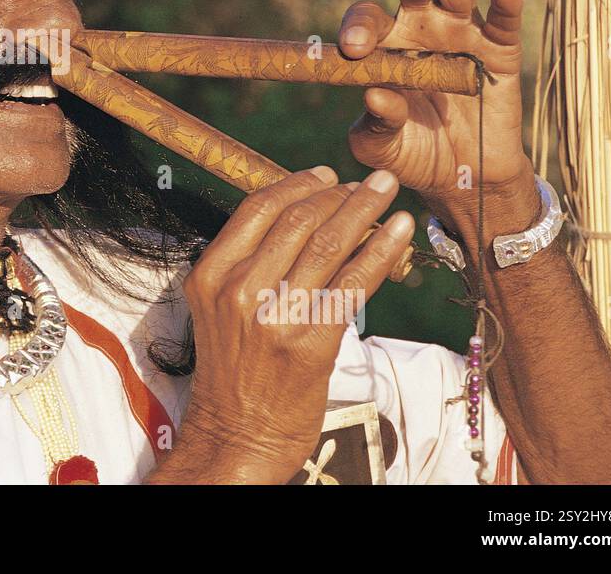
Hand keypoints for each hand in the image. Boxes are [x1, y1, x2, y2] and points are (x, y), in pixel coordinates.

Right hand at [156, 167, 412, 483]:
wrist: (235, 435)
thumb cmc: (233, 370)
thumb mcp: (220, 308)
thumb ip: (247, 265)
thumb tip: (301, 216)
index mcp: (210, 274)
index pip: (256, 209)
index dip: (296, 184)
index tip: (325, 174)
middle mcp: (239, 290)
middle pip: (297, 220)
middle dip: (339, 193)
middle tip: (367, 182)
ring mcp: (275, 316)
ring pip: (328, 244)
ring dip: (364, 210)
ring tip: (387, 192)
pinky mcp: (311, 342)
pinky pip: (354, 283)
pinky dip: (382, 251)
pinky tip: (399, 232)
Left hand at [338, 0, 537, 230]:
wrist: (462, 180)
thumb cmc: (412, 154)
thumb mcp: (382, 148)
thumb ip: (375, 126)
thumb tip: (374, 96)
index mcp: (386, 44)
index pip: (369, 19)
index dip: (360, 27)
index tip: (354, 48)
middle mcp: (424, 28)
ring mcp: (464, 36)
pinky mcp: (501, 53)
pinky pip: (505, 25)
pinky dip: (507, 5)